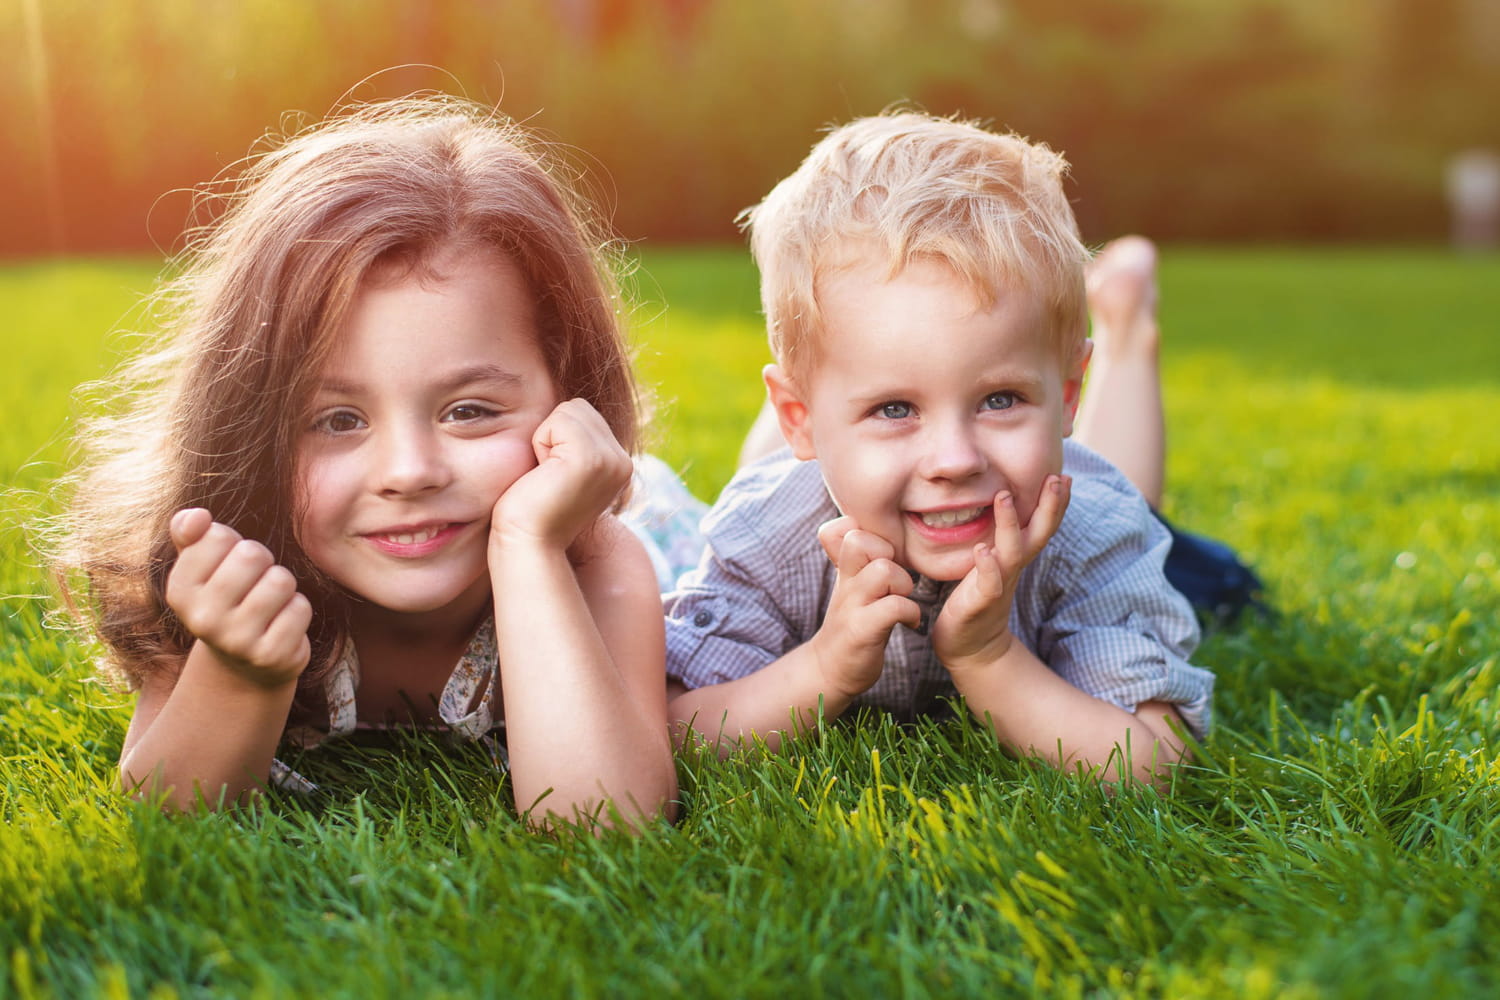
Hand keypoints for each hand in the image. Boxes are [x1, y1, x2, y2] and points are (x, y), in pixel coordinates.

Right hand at [164, 508, 311, 687]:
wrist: (243, 664)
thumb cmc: (225, 599)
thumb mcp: (199, 567)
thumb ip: (189, 534)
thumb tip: (197, 516)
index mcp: (179, 590)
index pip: (218, 536)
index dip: (234, 543)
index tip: (229, 564)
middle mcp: (202, 618)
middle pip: (252, 555)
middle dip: (263, 561)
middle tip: (256, 582)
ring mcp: (236, 640)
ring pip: (280, 580)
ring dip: (283, 585)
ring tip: (269, 603)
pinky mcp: (270, 655)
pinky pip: (300, 608)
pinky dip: (297, 610)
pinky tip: (281, 624)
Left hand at [489, 399, 631, 554]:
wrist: (528, 543)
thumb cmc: (533, 509)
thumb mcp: (565, 471)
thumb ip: (577, 444)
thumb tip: (568, 410)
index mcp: (619, 465)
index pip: (584, 414)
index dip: (557, 438)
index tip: (554, 476)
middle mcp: (622, 462)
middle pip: (578, 407)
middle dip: (553, 434)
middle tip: (548, 475)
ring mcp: (611, 461)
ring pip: (568, 410)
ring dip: (546, 438)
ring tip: (546, 475)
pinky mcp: (591, 459)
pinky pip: (557, 421)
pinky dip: (540, 442)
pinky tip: (543, 474)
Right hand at [809, 516, 920, 697]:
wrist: (831, 669)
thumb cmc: (851, 623)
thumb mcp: (851, 585)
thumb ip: (860, 558)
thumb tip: (872, 526)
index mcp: (846, 570)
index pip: (841, 527)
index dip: (866, 530)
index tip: (881, 554)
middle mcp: (846, 583)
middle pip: (858, 539)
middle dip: (886, 553)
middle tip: (894, 578)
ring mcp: (852, 606)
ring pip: (882, 570)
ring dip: (902, 583)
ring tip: (902, 599)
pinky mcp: (862, 630)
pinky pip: (895, 607)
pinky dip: (911, 613)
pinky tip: (910, 623)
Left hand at [932, 475, 1069, 669]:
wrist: (972, 647)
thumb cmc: (981, 597)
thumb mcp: (997, 562)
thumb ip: (1005, 538)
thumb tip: (1008, 505)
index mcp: (1018, 556)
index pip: (1042, 525)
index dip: (1056, 503)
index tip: (1065, 474)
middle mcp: (1013, 567)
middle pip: (1039, 534)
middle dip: (1050, 506)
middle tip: (1057, 477)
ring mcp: (998, 584)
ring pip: (1011, 551)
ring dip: (1010, 524)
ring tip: (1004, 496)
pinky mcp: (980, 602)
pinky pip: (988, 583)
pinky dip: (987, 566)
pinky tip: (982, 550)